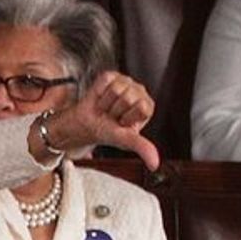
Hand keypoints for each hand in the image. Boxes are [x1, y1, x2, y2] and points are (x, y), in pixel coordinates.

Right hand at [33, 70, 159, 168]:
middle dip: (115, 111)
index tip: (121, 123)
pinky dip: (98, 92)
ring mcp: (125, 81)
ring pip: (116, 89)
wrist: (86, 125)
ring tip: (105, 108)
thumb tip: (154, 164)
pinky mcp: (111, 75)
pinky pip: (105, 81)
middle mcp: (139, 91)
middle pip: (128, 97)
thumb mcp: (125, 141)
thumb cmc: (107, 131)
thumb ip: (142, 148)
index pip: (142, 107)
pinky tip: (100, 98)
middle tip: (111, 116)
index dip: (126, 118)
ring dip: (106, 103)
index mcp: (147, 106)